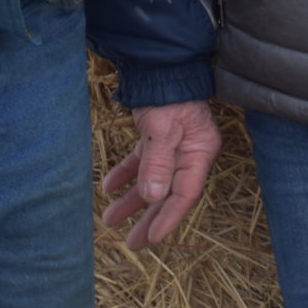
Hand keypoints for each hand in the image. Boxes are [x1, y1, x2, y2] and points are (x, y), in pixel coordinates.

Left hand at [100, 100, 221, 247]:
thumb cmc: (167, 94)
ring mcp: (173, 146)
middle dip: (148, 218)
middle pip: (168, 193)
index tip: (152, 238)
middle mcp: (189, 153)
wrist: (159, 64)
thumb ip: (157, 162)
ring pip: (152, 181)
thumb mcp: (162, 128)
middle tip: (132, 243)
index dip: (168, 218)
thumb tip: (152, 198)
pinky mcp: (156, 138)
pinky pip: (141, 163)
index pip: (185, 193)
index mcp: (199, 152)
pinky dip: (125, 175)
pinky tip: (108, 187)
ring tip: (110, 220)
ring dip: (132, 200)